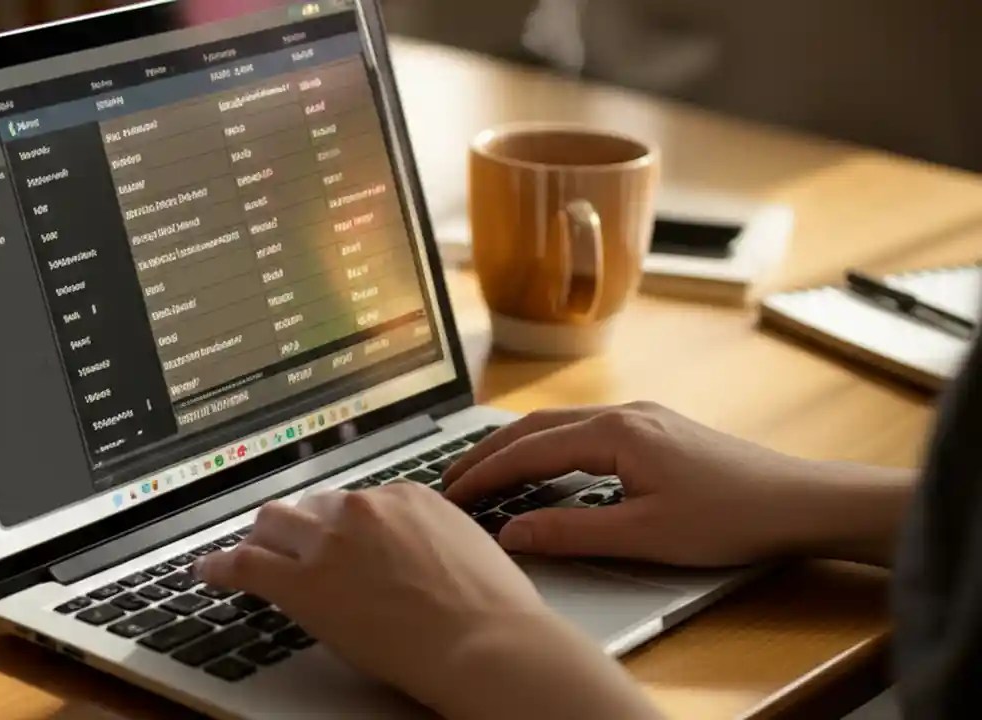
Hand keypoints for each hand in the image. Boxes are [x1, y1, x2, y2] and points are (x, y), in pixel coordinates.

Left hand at [194, 483, 657, 719]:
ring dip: (263, 539)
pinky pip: (244, 565)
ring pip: (273, 524)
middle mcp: (363, 509)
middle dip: (301, 526)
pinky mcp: (302, 584)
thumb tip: (420, 544)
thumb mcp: (467, 546)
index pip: (356, 501)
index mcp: (405, 496)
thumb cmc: (492, 609)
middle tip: (292, 546)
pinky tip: (209, 571)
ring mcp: (329, 543)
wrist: (485, 643)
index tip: (336, 538)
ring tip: (251, 553)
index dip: (342, 525)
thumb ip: (431, 534)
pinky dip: (221, 567)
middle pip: (311, 505)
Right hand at [443, 402, 914, 567]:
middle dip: (489, 451)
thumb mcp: (644, 535)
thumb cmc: (731, 517)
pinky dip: (550, 446)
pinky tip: (545, 467)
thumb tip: (513, 531)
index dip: (485, 473)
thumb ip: (572, 532)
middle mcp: (624, 413)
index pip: (529, 450)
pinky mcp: (657, 430)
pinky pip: (585, 430)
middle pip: (536, 426)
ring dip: (518, 447)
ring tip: (486, 471)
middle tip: (450, 477)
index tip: (451, 494)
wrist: (801, 502)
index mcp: (615, 433)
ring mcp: (643, 417)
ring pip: (561, 424)